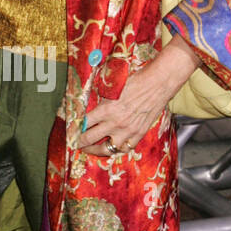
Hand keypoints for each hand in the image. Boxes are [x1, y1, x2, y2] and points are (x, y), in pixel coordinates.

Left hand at [78, 33, 202, 156]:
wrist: (158, 83)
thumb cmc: (136, 80)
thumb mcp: (113, 87)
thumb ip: (101, 99)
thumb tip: (90, 107)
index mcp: (106, 109)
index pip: (84, 123)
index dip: (75, 128)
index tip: (71, 130)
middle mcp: (115, 123)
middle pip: (91, 138)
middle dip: (80, 142)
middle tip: (75, 143)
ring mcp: (128, 131)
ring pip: (107, 149)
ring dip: (96, 150)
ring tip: (91, 149)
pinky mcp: (139, 134)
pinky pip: (124, 148)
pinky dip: (116, 149)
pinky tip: (112, 146)